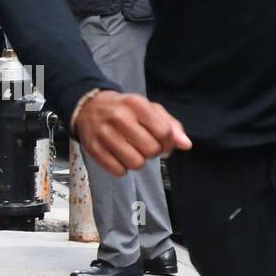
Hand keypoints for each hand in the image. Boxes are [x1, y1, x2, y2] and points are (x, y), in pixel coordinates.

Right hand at [74, 91, 191, 173]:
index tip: (164, 142)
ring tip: (134, 152)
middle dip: (154, 153)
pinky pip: (118, 171)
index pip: (164, 132)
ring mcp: (104, 133)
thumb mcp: (150, 110)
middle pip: (151, 150)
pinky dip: (123, 168)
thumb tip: (186, 145)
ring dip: (138, 162)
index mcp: (136, 104)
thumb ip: (171, 126)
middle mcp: (119, 117)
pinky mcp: (92, 148)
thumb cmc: (126, 110)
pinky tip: (120, 157)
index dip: (169, 143)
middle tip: (147, 147)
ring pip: (135, 163)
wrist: (89, 107)